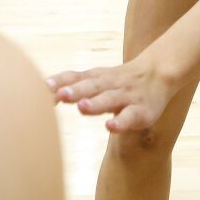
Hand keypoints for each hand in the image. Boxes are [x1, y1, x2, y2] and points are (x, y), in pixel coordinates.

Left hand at [47, 57, 178, 132]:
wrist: (159, 72)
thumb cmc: (118, 79)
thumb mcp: (95, 78)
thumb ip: (71, 83)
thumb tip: (40, 90)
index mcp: (96, 77)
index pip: (75, 77)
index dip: (59, 82)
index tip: (42, 88)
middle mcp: (109, 84)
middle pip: (90, 86)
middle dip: (75, 91)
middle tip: (60, 95)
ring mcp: (125, 96)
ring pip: (109, 99)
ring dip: (96, 103)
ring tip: (82, 107)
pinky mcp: (140, 110)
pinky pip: (129, 116)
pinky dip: (120, 121)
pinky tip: (110, 126)